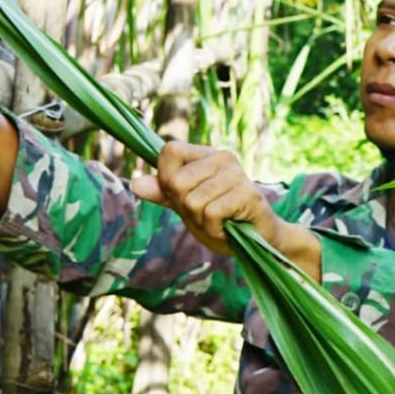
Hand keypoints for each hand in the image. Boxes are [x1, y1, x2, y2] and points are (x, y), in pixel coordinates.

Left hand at [132, 143, 317, 275]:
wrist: (259, 242)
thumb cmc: (222, 221)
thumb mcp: (186, 207)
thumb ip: (163, 194)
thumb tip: (135, 184)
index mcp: (207, 155)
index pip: (169, 152)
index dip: (166, 180)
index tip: (184, 197)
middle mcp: (223, 158)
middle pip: (176, 182)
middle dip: (185, 209)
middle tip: (208, 215)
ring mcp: (237, 175)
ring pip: (191, 201)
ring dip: (201, 222)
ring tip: (221, 221)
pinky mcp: (248, 194)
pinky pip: (210, 214)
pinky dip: (214, 229)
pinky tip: (229, 227)